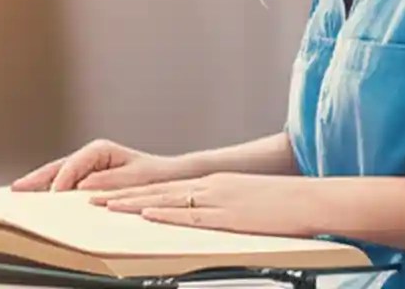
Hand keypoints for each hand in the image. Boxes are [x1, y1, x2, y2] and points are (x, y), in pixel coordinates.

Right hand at [11, 139, 194, 191]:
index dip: (62, 179)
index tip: (54, 194)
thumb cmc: (153, 175)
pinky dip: (51, 188)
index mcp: (100, 150)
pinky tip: (39, 196)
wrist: (167, 176)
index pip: (74, 164)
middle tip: (17, 188)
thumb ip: (108, 181)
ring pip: (58, 173)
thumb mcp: (133, 178)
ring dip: (40, 182)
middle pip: (58, 166)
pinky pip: (66, 181)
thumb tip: (83, 184)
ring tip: (20, 191)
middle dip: (38, 177)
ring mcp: (89, 165)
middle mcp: (91, 155)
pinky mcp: (89, 176)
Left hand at [89, 172, 319, 236]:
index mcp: (214, 185)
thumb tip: (210, 219)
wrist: (312, 200)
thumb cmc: (285, 206)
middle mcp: (210, 187)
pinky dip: (165, 214)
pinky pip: (190, 215)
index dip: (135, 191)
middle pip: (157, 191)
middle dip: (122, 194)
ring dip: (133, 203)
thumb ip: (225, 209)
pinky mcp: (228, 215)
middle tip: (93, 196)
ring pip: (166, 201)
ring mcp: (218, 200)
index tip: (110, 193)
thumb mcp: (247, 202)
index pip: (165, 188)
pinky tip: (147, 215)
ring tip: (106, 205)